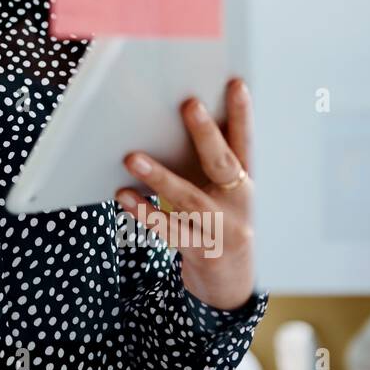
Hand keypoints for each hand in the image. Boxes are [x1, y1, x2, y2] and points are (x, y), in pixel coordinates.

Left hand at [115, 77, 255, 311]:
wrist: (231, 285)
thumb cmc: (218, 224)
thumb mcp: (221, 194)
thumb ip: (205, 165)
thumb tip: (164, 125)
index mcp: (245, 183)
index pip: (246, 143)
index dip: (243, 114)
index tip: (235, 84)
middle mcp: (239, 204)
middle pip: (223, 164)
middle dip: (206, 133)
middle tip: (189, 105)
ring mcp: (223, 230)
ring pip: (190, 199)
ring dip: (161, 176)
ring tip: (132, 158)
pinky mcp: (203, 253)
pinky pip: (169, 231)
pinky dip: (145, 212)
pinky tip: (124, 196)